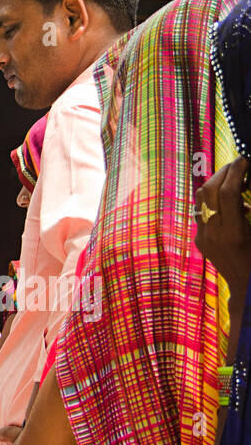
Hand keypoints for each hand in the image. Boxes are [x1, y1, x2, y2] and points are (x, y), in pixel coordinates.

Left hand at [194, 158, 250, 286]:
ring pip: (200, 200)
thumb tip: (248, 182)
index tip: (245, 158)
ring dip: (215, 183)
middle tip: (238, 163)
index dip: (235, 171)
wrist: (246, 286)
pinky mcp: (199, 241)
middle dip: (223, 172)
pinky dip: (213, 200)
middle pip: (207, 192)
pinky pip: (201, 212)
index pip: (226, 193)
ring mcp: (202, 238)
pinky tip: (229, 198)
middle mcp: (213, 235)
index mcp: (233, 233)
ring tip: (233, 176)